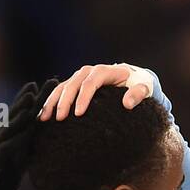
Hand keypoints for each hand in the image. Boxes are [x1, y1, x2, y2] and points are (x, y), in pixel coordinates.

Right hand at [0, 78, 57, 189]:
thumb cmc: (11, 168)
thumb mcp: (27, 150)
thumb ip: (37, 137)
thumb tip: (56, 129)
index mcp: (15, 129)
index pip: (29, 109)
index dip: (41, 95)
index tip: (55, 80)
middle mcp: (6, 131)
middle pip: (21, 110)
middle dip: (33, 96)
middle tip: (47, 82)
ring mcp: (0, 142)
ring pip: (11, 123)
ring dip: (21, 109)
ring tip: (31, 96)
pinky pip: (7, 144)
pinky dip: (15, 136)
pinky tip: (23, 131)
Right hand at [39, 63, 153, 120]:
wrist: (136, 80)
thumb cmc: (141, 86)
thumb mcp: (145, 89)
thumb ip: (138, 94)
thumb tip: (127, 103)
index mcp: (106, 70)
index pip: (91, 82)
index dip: (83, 97)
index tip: (78, 114)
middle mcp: (91, 71)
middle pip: (74, 83)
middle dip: (65, 101)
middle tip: (59, 118)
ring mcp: (82, 77)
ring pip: (63, 86)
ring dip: (53, 101)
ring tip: (44, 118)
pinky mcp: (77, 84)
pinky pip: (61, 91)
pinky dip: (51, 101)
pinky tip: (43, 115)